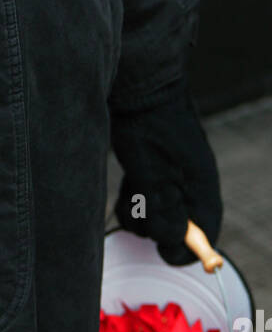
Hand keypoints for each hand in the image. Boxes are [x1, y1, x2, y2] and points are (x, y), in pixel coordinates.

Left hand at [111, 82, 222, 265]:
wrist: (136, 79)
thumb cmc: (147, 123)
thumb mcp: (152, 172)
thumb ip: (163, 210)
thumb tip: (172, 240)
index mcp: (201, 185)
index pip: (204, 233)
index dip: (184, 250)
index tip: (163, 251)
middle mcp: (191, 180)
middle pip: (177, 224)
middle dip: (153, 224)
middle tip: (137, 203)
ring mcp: (173, 171)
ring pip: (156, 209)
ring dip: (139, 208)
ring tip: (129, 184)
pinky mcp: (155, 162)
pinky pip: (147, 192)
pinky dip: (134, 193)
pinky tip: (127, 174)